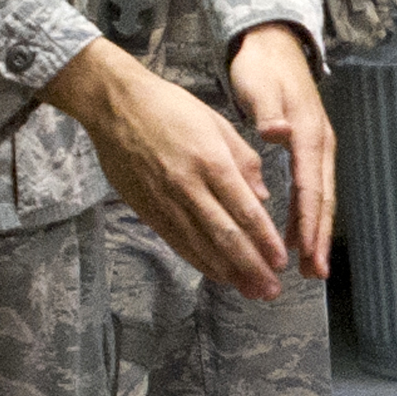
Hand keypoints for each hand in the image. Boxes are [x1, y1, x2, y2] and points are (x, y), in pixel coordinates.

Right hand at [45, 38, 285, 300]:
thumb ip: (245, 161)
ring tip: (249, 290)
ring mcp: (164, 200)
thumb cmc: (171, 108)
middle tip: (270, 290)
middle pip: (224, 235)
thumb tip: (263, 198)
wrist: (115, 105)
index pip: (244, 210)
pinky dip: (198, 261)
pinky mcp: (146, 208)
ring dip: (227, 272)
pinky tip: (216, 274)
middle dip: (251, 267)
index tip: (281, 261)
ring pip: (200, 245)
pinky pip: (176, 241)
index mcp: (211, 161)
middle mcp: (188, 185)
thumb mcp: (218, 123)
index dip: (264, 241)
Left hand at [226, 24, 336, 281]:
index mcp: (308, 133)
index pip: (310, 186)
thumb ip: (269, 112)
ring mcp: (318, 147)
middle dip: (319, 237)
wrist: (273, 45)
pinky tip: (298, 236)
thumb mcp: (260, 84)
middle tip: (314, 272)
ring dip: (316, 232)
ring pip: (321, 197)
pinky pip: (312, 189)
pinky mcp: (310, 150)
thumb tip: (278, 132)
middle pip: (323, 199)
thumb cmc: (263, 67)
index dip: (308, 221)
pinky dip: (308, 216)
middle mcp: (320, 144)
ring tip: (310, 266)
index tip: (305, 251)